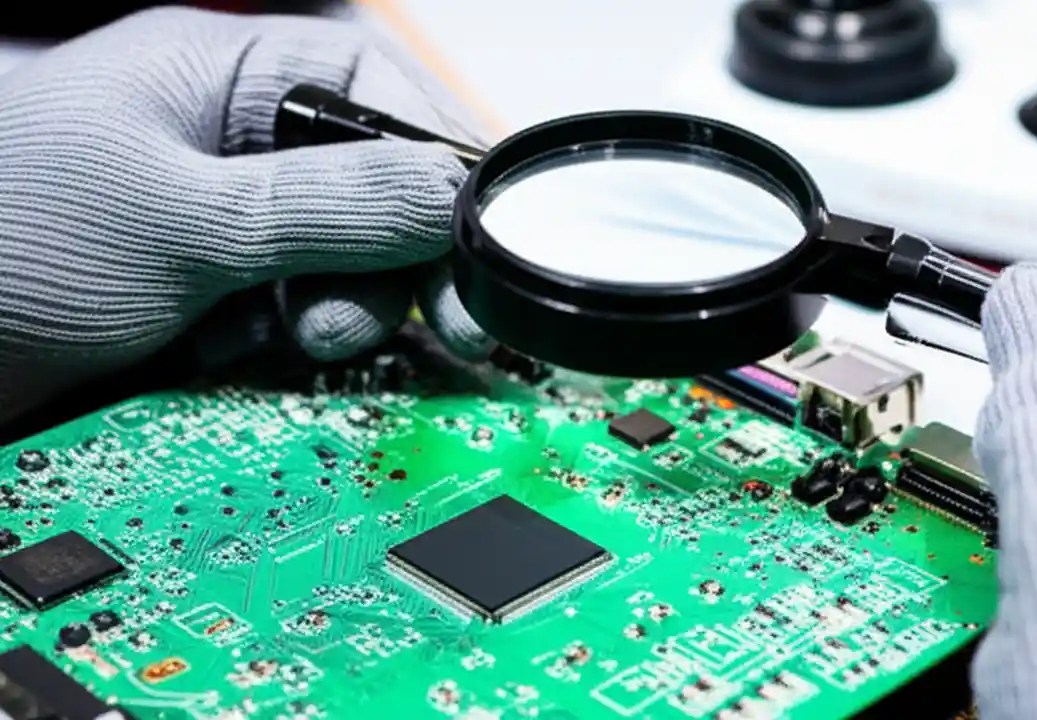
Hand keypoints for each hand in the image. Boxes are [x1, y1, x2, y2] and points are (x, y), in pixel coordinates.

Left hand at [0, 7, 493, 425]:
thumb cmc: (1, 238)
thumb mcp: (179, 216)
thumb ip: (325, 206)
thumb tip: (443, 197)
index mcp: (224, 76)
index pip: (373, 96)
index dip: (434, 162)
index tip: (474, 231)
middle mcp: (235, 144)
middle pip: (373, 190)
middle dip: (392, 257)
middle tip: (415, 314)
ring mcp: (227, 223)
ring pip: (343, 261)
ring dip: (341, 308)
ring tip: (300, 336)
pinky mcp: (214, 294)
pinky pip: (297, 312)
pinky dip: (291, 342)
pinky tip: (248, 350)